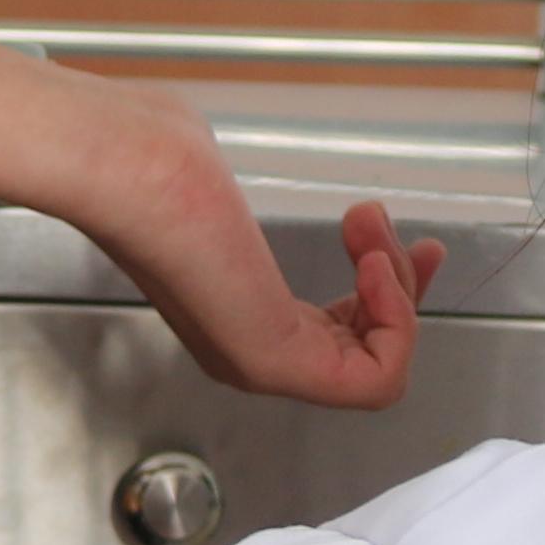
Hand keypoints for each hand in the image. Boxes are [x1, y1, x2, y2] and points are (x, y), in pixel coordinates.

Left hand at [63, 74, 433, 408]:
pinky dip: (396, 320)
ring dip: (400, 294)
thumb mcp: (215, 189)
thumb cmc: (153, 164)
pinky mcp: (271, 361)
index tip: (395, 243)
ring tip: (372, 233)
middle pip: (364, 360)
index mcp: (232, 313)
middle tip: (418, 245)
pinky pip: (374, 381)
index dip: (382, 294)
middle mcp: (244, 348)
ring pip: (376, 372)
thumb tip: (217, 170)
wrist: (126, 165)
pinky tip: (376, 264)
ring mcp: (258, 362)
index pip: (332, 338)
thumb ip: (230, 199)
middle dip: (404, 297)